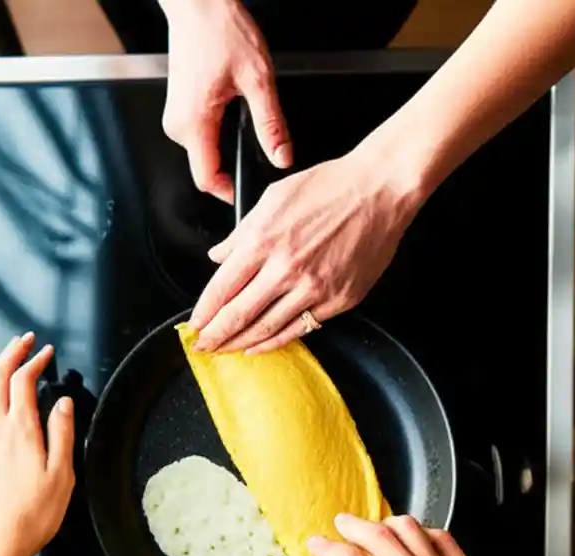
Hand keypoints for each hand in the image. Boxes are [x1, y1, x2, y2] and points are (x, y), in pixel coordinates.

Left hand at [0, 333, 75, 555]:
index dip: (35, 360)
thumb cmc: (30, 515)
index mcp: (19, 429)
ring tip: (7, 368)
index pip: (24, 379)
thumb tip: (62, 403)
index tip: (45, 352)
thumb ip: (62, 433)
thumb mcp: (61, 475)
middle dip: (11, 353)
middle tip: (23, 342)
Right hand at [161, 0, 290, 201]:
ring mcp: (176, 115)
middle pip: (206, 167)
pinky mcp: (179, 107)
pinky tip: (233, 109)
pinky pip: (199, 133)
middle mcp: (178, 123)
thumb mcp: (257, 79)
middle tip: (261, 154)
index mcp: (194, 121)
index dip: (229, 192)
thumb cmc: (221, 30)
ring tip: (248, 123)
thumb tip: (281, 155)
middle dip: (233, 167)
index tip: (248, 193)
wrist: (198, 5)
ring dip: (227, 147)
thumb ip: (270, 124)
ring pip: (203, 150)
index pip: (206, 178)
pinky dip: (218, 131)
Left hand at [188, 152, 424, 352]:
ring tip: (226, 350)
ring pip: (266, 328)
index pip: (221, 288)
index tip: (195, 324)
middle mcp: (285, 269)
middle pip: (239, 314)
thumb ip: (242, 231)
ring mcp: (313, 288)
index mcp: (263, 241)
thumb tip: (219, 255)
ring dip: (240, 343)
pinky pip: (299, 329)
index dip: (204, 312)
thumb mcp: (273, 197)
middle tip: (202, 347)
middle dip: (215, 336)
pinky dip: (275, 342)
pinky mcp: (338, 300)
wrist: (379, 191)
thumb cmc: (330, 186)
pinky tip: (260, 347)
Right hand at [309, 514, 571, 555]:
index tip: (317, 544)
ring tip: (376, 528)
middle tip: (341, 524)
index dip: (329, 548)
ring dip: (385, 522)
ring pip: (409, 527)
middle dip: (353, 525)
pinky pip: (441, 536)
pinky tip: (416, 538)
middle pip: (377, 535)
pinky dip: (422, 530)